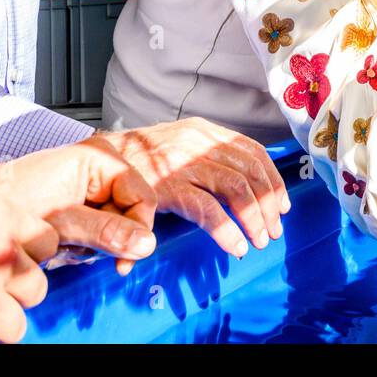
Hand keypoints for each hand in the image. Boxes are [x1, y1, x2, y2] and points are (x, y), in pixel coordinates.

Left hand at [0, 139, 156, 274]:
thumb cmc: (11, 203)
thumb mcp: (64, 220)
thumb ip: (106, 231)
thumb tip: (145, 244)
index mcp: (99, 158)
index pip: (141, 196)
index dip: (138, 229)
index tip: (125, 259)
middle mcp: (99, 167)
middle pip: (131, 212)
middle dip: (113, 238)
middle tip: (90, 252)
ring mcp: (90, 185)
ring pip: (117, 225)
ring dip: (98, 244)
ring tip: (69, 244)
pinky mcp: (81, 203)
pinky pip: (101, 229)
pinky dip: (87, 244)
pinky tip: (67, 245)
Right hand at [97, 119, 289, 257]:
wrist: (95, 161)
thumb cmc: (137, 161)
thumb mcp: (175, 146)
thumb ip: (205, 157)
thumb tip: (243, 185)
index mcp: (203, 130)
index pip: (252, 150)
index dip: (272, 179)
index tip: (282, 204)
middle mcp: (197, 142)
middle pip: (249, 171)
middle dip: (268, 204)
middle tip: (273, 230)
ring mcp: (182, 162)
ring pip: (236, 188)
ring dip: (254, 218)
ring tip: (259, 241)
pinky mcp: (168, 187)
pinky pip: (209, 210)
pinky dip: (227, 231)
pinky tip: (234, 246)